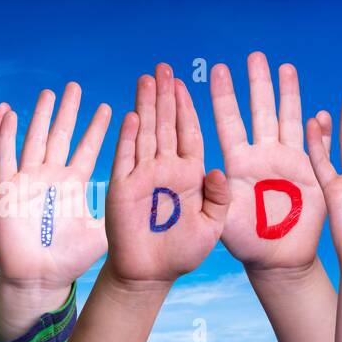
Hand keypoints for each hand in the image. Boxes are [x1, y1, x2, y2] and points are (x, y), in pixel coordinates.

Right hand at [0, 83, 109, 289]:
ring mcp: (28, 181)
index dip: (97, 128)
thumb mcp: (100, 235)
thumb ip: (118, 215)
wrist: (37, 278)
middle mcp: (51, 177)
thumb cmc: (68, 260)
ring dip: (41, 116)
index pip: (87, 148)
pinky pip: (6, 157)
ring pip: (35, 139)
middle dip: (69, 111)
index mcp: (73, 184)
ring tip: (49, 93)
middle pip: (61, 135)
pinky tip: (10, 115)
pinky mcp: (7, 190)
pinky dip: (6, 136)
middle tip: (76, 85)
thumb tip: (146, 205)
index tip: (108, 106)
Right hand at [104, 63, 229, 285]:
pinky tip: (132, 115)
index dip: (187, 108)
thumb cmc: (183, 253)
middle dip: (165, 96)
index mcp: (190, 175)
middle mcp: (166, 169)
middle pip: (166, 125)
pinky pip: (126, 157)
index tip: (185, 84)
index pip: (189, 133)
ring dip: (146, 106)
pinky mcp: (123, 188)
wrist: (151, 274)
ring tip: (148, 79)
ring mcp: (143, 176)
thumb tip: (217, 170)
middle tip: (164, 67)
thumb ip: (218, 199)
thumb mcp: (213, 226)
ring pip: (146, 133)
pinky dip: (129, 137)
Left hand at [211, 52, 326, 272]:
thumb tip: (217, 171)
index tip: (217, 70)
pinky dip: (323, 130)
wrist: (276, 260)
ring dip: (288, 94)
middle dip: (258, 83)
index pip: (229, 123)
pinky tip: (324, 112)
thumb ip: (218, 198)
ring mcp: (288, 162)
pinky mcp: (311, 173)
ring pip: (289, 120)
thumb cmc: (245, 243)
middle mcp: (262, 156)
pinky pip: (318, 147)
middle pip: (261, 111)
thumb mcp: (223, 222)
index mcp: (237, 164)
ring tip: (285, 67)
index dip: (224, 97)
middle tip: (254, 56)